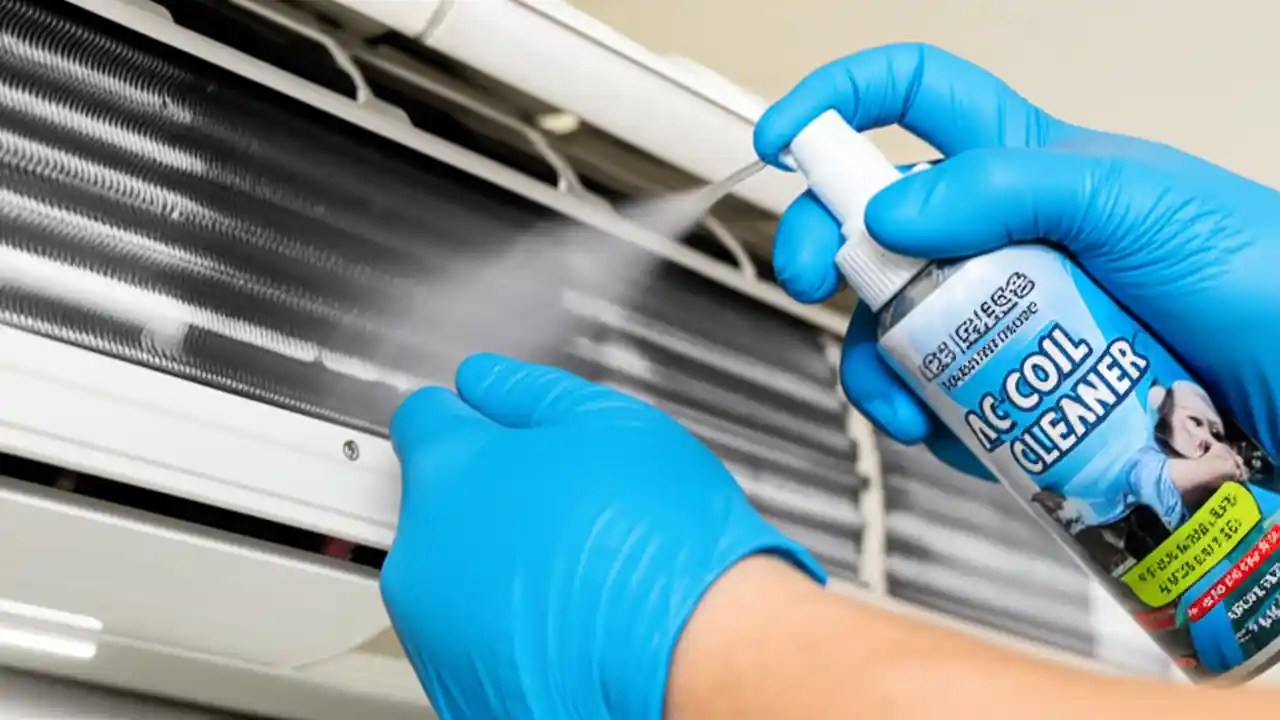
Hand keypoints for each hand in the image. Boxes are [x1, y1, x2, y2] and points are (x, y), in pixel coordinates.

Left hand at [381, 354, 823, 719]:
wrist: (694, 649)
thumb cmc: (662, 544)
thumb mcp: (607, 422)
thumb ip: (526, 392)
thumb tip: (485, 380)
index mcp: (454, 473)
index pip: (423, 419)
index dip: (468, 417)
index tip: (492, 428)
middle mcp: (426, 554)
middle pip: (437, 503)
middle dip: (487, 497)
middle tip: (560, 505)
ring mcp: (436, 629)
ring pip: (452, 576)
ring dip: (494, 565)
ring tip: (575, 568)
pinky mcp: (458, 685)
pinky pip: (470, 637)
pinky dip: (505, 626)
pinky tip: (567, 617)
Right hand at [755, 43, 1279, 478]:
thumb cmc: (1253, 272)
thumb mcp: (1135, 200)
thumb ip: (1010, 186)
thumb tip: (897, 209)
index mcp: (1021, 164)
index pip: (913, 99)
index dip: (841, 102)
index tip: (785, 138)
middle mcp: (997, 238)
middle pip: (873, 227)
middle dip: (830, 251)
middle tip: (825, 284)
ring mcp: (1000, 319)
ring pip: (893, 329)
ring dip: (878, 365)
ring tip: (910, 403)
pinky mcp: (1009, 393)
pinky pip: (939, 403)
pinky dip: (933, 423)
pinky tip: (962, 433)